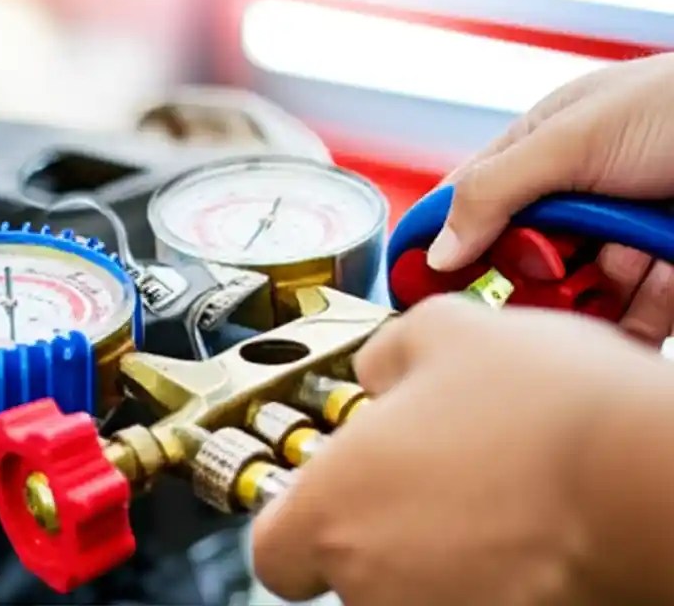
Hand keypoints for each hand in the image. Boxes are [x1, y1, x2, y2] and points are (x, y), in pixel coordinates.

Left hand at [250, 297, 673, 605]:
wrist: (647, 476)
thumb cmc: (547, 412)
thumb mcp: (444, 331)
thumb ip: (383, 355)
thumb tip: (375, 372)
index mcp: (332, 508)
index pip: (274, 549)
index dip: (299, 518)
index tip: (333, 488)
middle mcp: (371, 580)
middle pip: (350, 565)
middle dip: (382, 522)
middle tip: (433, 470)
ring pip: (413, 586)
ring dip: (437, 546)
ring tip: (493, 488)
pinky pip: (475, 595)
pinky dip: (493, 570)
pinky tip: (528, 524)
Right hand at [430, 53, 673, 344]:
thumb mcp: (573, 138)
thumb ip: (496, 191)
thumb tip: (437, 249)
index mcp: (544, 146)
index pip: (470, 200)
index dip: (440, 240)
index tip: (411, 284)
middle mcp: (581, 192)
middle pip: (520, 257)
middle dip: (524, 278)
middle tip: (534, 284)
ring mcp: (624, 233)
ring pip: (575, 291)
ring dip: (577, 304)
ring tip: (592, 298)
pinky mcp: (667, 270)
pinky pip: (632, 313)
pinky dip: (624, 325)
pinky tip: (623, 325)